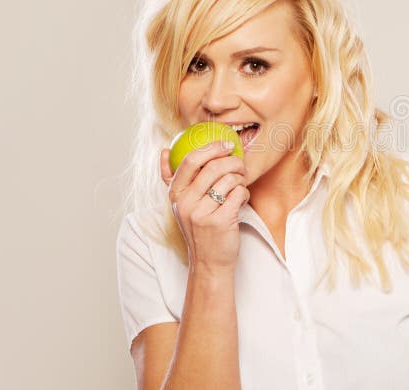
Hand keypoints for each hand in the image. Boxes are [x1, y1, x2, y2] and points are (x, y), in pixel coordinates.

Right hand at [160, 142, 248, 274]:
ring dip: (240, 179)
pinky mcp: (220, 221)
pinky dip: (244, 193)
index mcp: (175, 195)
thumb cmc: (199, 229)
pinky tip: (242, 199)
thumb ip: (171, 179)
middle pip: (213, 167)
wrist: (209, 263)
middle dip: (233, 162)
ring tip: (240, 185)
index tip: (226, 144)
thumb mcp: (181, 206)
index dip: (211, 147)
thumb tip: (164, 150)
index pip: (190, 160)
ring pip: (229, 179)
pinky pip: (238, 193)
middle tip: (240, 164)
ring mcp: (202, 213)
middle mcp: (186, 203)